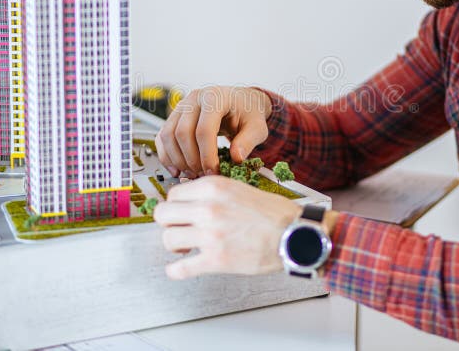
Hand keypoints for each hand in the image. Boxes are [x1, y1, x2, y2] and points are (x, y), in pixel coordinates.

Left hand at [153, 175, 301, 279]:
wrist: (294, 234)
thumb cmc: (275, 214)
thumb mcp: (240, 189)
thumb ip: (213, 193)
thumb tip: (193, 202)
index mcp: (214, 188)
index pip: (174, 194)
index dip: (175, 204)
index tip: (180, 212)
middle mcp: (208, 209)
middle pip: (163, 214)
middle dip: (168, 222)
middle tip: (178, 227)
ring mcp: (210, 235)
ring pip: (167, 239)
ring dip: (173, 245)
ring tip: (184, 247)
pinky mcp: (216, 260)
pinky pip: (180, 268)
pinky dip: (176, 270)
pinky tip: (178, 268)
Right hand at [155, 86, 271, 176]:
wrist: (240, 102)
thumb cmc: (247, 113)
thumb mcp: (256, 126)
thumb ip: (248, 141)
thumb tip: (236, 158)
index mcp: (215, 98)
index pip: (204, 129)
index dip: (207, 155)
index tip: (214, 171)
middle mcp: (194, 99)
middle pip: (182, 133)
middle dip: (191, 159)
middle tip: (203, 175)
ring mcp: (181, 107)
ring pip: (168, 136)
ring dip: (178, 160)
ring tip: (193, 174)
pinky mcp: (174, 117)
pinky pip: (162, 137)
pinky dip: (166, 156)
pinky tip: (178, 170)